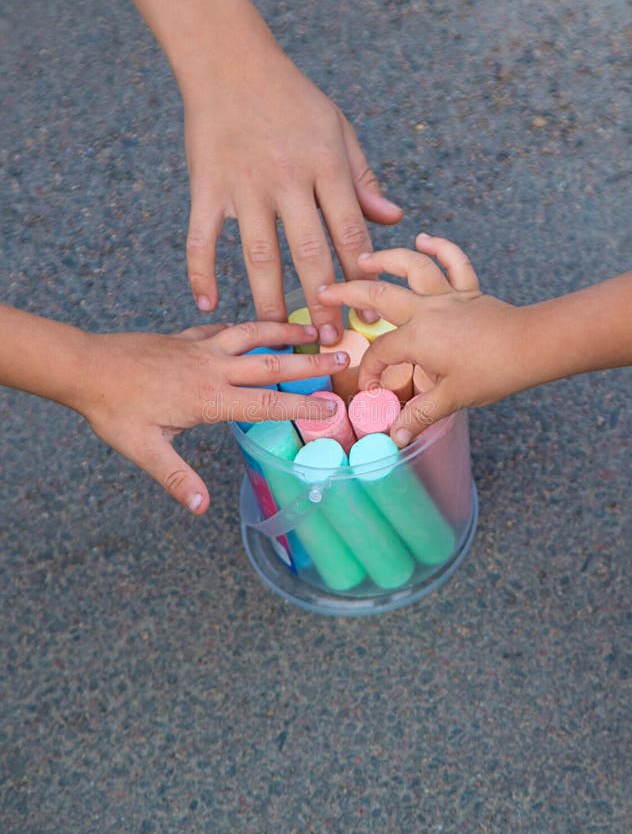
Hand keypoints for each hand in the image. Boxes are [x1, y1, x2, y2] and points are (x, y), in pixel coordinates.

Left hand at [75, 321, 347, 512]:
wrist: (86, 366)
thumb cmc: (114, 409)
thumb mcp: (144, 448)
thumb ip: (177, 477)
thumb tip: (201, 507)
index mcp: (208, 397)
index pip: (267, 401)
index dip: (303, 404)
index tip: (333, 406)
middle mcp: (211, 367)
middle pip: (271, 363)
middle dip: (310, 362)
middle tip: (344, 357)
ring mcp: (200, 348)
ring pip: (252, 335)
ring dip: (285, 332)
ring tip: (312, 330)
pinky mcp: (186, 338)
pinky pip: (225, 329)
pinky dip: (247, 326)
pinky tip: (256, 327)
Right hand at [184, 48, 402, 340]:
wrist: (229, 61)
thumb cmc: (292, 98)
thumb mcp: (338, 129)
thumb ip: (363, 177)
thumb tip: (392, 219)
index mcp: (325, 164)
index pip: (349, 231)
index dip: (360, 277)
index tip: (367, 316)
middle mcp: (287, 177)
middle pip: (308, 251)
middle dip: (323, 301)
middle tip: (329, 341)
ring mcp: (243, 184)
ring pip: (259, 254)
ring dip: (271, 300)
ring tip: (280, 335)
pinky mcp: (206, 187)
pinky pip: (201, 238)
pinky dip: (200, 272)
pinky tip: (207, 304)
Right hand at [317, 234, 526, 444]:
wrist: (533, 346)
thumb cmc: (493, 371)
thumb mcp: (452, 398)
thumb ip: (420, 414)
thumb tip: (396, 436)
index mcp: (417, 338)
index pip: (381, 353)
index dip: (370, 371)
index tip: (371, 387)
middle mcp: (426, 310)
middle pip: (379, 294)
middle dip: (347, 292)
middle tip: (324, 290)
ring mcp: (447, 296)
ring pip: (411, 268)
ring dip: (386, 259)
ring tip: (364, 258)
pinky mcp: (469, 290)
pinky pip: (453, 262)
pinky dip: (440, 247)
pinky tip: (425, 238)